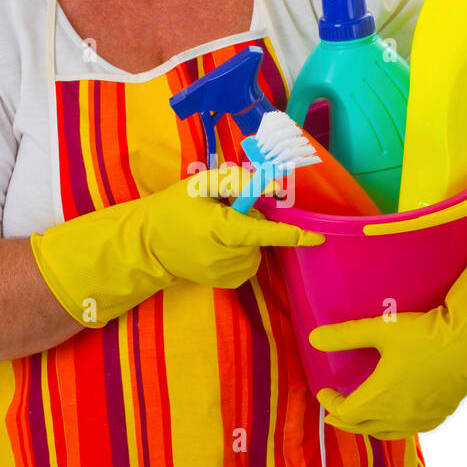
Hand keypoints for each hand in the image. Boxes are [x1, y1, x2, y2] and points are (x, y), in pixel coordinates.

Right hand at [31, 169, 323, 326]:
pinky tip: (218, 247)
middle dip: (252, 223)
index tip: (318, 237)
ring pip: (256, 251)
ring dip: (246, 239)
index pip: (265, 233)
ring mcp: (226, 274)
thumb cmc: (173, 209)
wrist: (147, 245)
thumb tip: (270, 188)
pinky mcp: (226, 283)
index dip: (294, 234)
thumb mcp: (201, 185)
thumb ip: (237, 183)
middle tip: (225, 213)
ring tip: (217, 231)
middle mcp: (227, 256)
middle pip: (261, 237)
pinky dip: (241, 253)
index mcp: (221, 230)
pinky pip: (248, 263)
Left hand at [308, 231, 466, 438]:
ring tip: (362, 419)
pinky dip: (394, 426)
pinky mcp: (439, 416)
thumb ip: (346, 335)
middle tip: (334, 414)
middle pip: (363, 428)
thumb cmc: (425, 335)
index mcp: (379, 399)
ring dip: (369, 426)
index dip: (331, 405)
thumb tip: (314, 339)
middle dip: (345, 421)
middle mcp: (397, 416)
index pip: (346, 413)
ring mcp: (420, 419)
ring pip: (386, 432)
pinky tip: (396, 417)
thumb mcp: (381, 330)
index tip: (324, 393)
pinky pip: (409, 429)